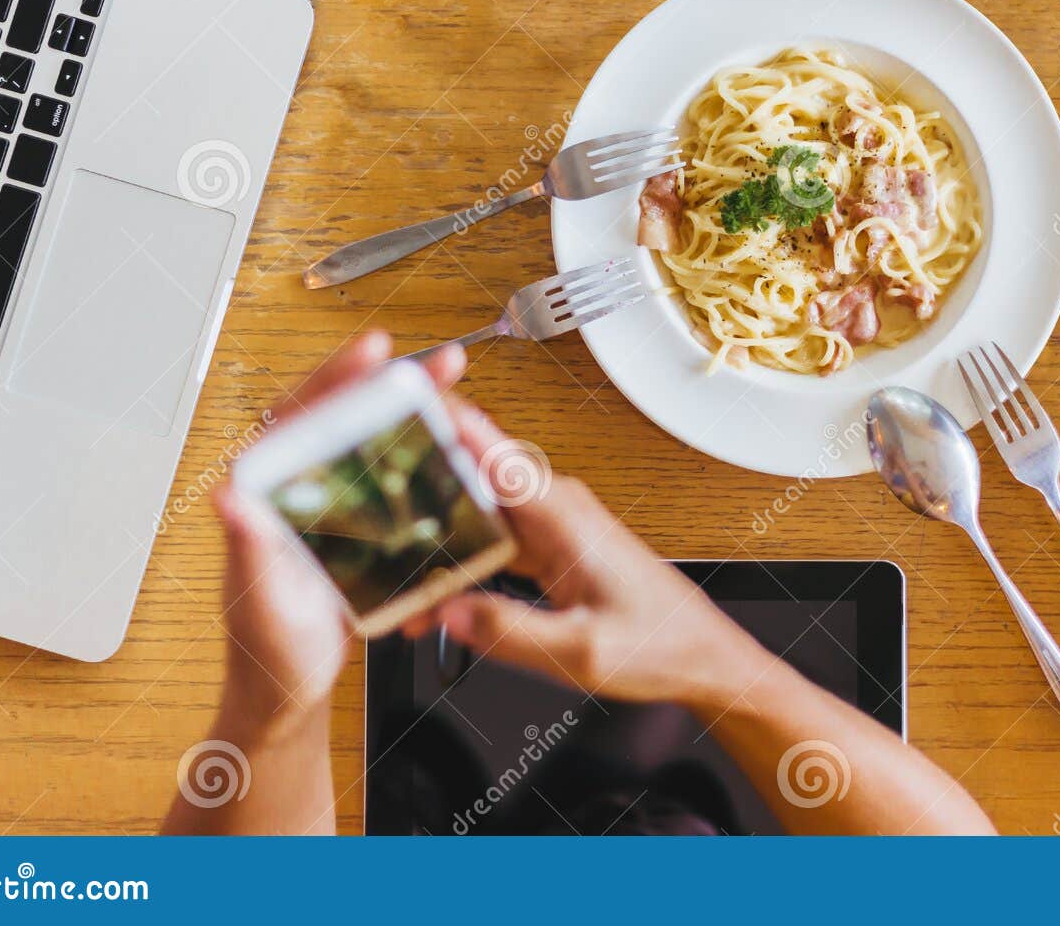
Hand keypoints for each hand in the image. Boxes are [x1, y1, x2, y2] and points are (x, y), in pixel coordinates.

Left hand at [211, 332, 466, 740]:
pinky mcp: (356, 527)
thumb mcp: (259, 600)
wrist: (290, 692)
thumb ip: (248, 548)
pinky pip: (388, 478)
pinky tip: (453, 447)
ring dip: (409, 412)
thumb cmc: (267, 653)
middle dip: (388, 382)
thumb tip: (227, 493)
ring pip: (369, 442)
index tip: (374, 353)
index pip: (297, 418)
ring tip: (451, 388)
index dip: (336, 378)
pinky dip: (421, 455)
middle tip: (437, 364)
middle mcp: (294, 491)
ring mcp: (327, 506)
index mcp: (263, 496)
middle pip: (342, 417)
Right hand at [403, 406, 769, 707]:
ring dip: (431, 535)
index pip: (491, 448)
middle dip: (414, 485)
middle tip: (359, 502)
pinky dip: (457, 562)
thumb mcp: (582, 653)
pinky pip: (490, 541)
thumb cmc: (659, 646)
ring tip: (385, 571)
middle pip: (470, 475)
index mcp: (563, 514)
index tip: (393, 401)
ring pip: (474, 512)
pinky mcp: (549, 547)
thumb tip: (446, 612)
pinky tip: (428, 596)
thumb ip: (510, 632)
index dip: (441, 418)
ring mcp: (551, 525)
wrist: (701, 658)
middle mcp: (555, 508)